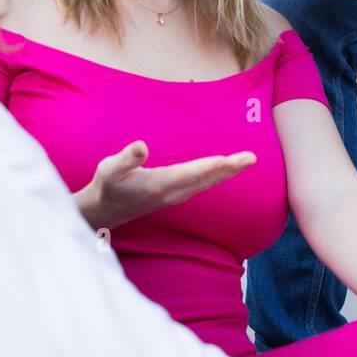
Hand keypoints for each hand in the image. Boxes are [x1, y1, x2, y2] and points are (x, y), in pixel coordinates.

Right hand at [76, 141, 255, 231]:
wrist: (106, 210)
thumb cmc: (108, 186)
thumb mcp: (109, 169)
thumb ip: (126, 158)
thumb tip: (141, 146)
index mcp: (159, 184)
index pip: (189, 173)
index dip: (209, 166)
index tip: (228, 160)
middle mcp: (173, 192)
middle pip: (206, 178)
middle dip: (229, 168)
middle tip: (251, 158)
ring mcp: (176, 195)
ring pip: (208, 182)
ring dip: (228, 171)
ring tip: (246, 160)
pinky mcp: (177, 194)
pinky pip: (203, 184)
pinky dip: (218, 175)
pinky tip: (227, 169)